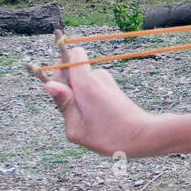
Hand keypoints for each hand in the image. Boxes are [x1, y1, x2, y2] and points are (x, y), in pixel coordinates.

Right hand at [39, 46, 157, 157]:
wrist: (142, 136)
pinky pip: (91, 90)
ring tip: (88, 119)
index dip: (61, 66)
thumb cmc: (109, 136)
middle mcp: (98, 77)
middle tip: (74, 113)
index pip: (74, 54)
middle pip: (74, 71)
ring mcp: (107, 81)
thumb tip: (48, 85)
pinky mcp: (111, 88)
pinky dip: (88, 102)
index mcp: (87, 83)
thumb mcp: (77, 127)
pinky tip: (96, 119)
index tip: (58, 85)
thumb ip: (63, 104)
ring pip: (81, 83)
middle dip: (67, 89)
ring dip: (78, 99)